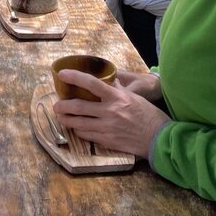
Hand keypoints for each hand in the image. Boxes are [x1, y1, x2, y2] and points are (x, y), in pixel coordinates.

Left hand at [53, 70, 170, 158]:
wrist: (158, 139)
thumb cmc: (149, 116)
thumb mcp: (134, 97)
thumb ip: (118, 90)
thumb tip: (107, 81)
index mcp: (117, 97)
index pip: (92, 83)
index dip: (75, 77)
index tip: (62, 74)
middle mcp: (110, 112)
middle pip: (79, 106)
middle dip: (63, 106)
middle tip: (56, 104)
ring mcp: (107, 128)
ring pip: (79, 123)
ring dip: (67, 120)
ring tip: (61, 117)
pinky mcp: (107, 141)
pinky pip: (87, 135)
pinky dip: (79, 131)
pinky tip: (76, 128)